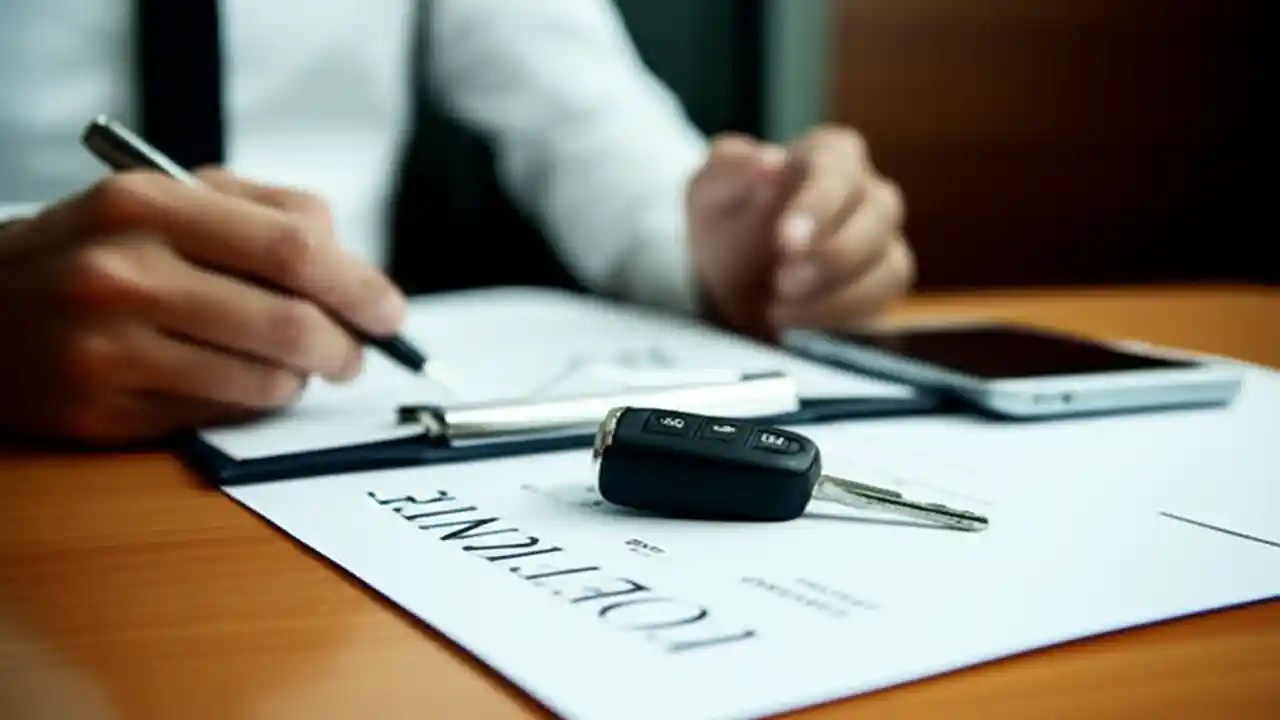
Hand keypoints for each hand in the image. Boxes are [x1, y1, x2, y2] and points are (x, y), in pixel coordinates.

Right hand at [0, 170, 406, 442]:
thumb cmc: (101, 251)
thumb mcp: (169, 201)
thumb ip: (266, 214)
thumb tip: (352, 267)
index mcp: (148, 205)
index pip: (292, 249)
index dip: (358, 286)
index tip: (390, 312)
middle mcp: (124, 273)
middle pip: (288, 323)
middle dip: (344, 347)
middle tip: (355, 354)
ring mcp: (108, 347)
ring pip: (264, 381)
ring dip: (299, 380)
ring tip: (290, 365)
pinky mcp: (101, 411)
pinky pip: (221, 416)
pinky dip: (252, 404)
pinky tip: (237, 382)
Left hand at [688, 126, 913, 338]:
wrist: (728, 274)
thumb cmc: (728, 219)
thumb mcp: (710, 190)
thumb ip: (732, 170)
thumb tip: (769, 161)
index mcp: (830, 153)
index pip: (837, 169)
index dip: (817, 205)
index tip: (785, 241)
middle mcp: (867, 190)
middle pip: (880, 212)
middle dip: (834, 254)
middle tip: (782, 282)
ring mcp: (882, 237)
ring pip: (890, 263)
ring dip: (838, 294)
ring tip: (779, 308)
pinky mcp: (883, 280)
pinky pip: (883, 299)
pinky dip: (840, 315)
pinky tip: (795, 318)